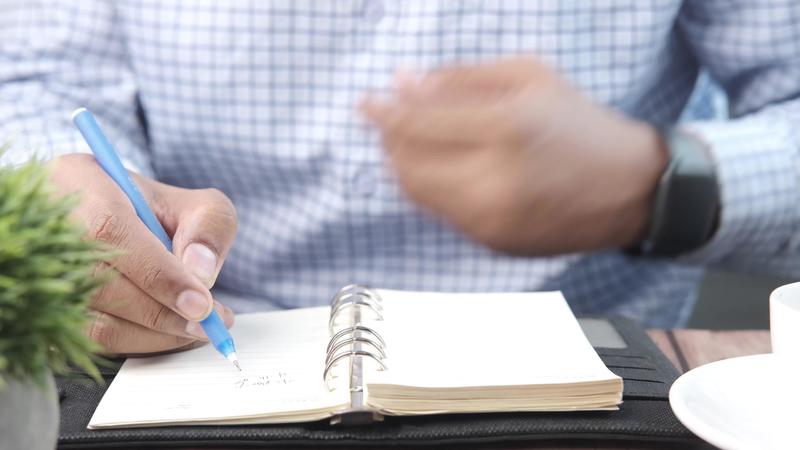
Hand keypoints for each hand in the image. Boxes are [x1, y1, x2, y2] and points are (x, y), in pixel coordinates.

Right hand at [50, 154, 236, 354]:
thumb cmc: (148, 209)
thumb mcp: (191, 202)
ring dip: (152, 336)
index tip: (203, 306)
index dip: (161, 276)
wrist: (92, 212)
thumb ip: (208, 226)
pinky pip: (89, 341)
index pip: (112, 232)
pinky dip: (134, 343)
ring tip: (193, 330)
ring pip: (93, 321)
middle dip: (165, 315)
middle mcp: (51, 229)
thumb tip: (201, 273)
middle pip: (103, 285)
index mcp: (84, 187)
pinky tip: (163, 334)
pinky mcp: (48, 311)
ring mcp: (42, 273)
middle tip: (210, 325)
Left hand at [361, 57, 667, 254]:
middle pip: (407, 164)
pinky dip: (430, 189)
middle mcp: (495, 180)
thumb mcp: (529, 77)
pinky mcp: (492, 243)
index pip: (417, 123)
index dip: (383, 112)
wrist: (632, 189)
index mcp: (507, 128)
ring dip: (403, 166)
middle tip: (387, 121)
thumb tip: (403, 83)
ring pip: (417, 194)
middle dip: (388, 140)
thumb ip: (461, 79)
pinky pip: (440, 214)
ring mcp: (492, 220)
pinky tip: (443, 169)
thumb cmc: (580, 122)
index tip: (366, 103)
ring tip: (411, 143)